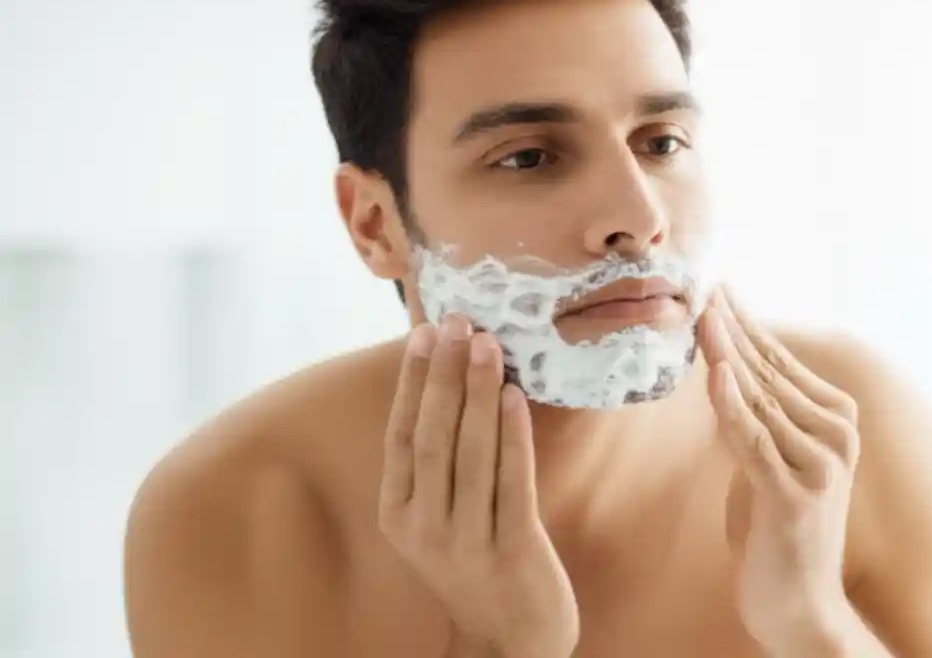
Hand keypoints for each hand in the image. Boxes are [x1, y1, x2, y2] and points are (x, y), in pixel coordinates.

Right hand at [379, 316, 578, 657]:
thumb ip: (439, 464)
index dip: (413, 382)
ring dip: (478, 394)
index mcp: (399, 514)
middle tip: (458, 323)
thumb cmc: (478, 560)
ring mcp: (466, 541)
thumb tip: (448, 382)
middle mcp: (424, 527)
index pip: (401, 434)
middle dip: (445, 375)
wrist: (511, 637)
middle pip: (432, 437)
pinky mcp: (511, 550)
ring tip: (487, 346)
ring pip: (469, 454)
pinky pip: (511, 482)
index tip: (424, 332)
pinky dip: (512, 437)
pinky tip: (515, 397)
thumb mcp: (441, 517)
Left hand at [698, 290, 878, 656]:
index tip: (718, 289)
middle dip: (732, 328)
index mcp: (836, 422)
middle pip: (769, 371)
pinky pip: (753, 440)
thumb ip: (759, 418)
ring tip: (701, 315)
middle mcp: (835, 436)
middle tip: (702, 288)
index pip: (781, 361)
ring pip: (758, 397)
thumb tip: (728, 368)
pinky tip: (715, 372)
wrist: (801, 606)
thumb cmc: (779, 531)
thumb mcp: (771, 461)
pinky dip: (731, 405)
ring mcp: (818, 466)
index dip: (747, 324)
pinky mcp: (792, 497)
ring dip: (726, 353)